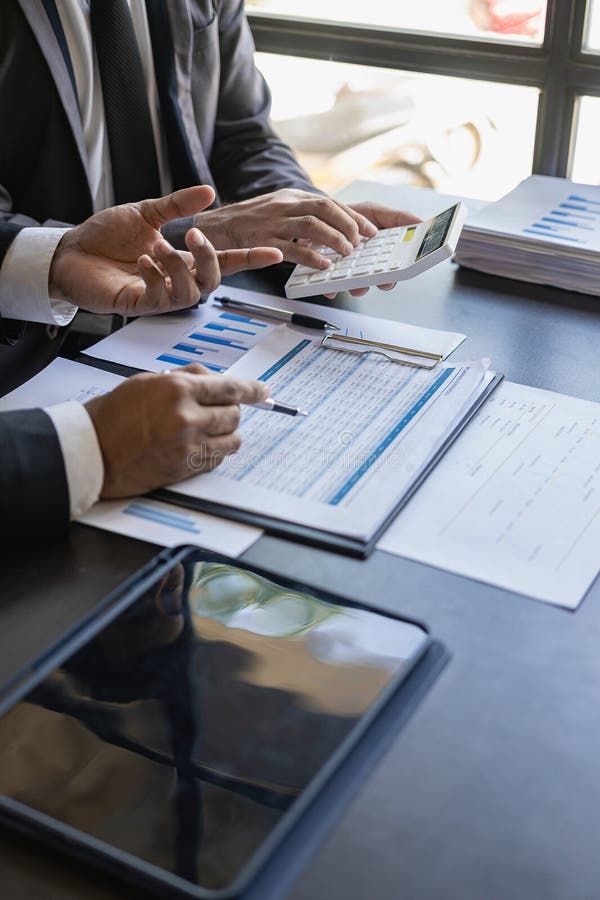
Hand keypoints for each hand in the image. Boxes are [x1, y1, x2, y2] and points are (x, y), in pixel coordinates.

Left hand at [49, 185, 282, 315]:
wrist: (70, 251)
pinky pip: (160, 297)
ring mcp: (157, 295)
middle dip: (209, 259)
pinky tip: (143, 262)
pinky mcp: (137, 305)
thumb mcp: (145, 213)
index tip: (275, 252)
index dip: (248, 259)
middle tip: (193, 235)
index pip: (223, 262)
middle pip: (212, 282)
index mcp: (180, 259)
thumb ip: (177, 205)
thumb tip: (209, 192)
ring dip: (179, 268)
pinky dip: (155, 277)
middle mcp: (174, 280)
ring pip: (190, 294)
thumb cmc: (105, 236)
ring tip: (157, 249)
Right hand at [85, 364, 268, 496]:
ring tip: (208, 429)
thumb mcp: (148, 381)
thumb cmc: (113, 414)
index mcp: (178, 389)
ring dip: (226, 433)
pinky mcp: (185, 468)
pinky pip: (217, 459)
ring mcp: (188, 445)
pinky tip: (197, 445)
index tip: (264, 391)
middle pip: (234, 414)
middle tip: (218, 410)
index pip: (229, 387)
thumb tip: (215, 379)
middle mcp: (187, 417)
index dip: (252, 389)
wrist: (92, 451)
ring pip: (232, 439)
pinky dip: (214, 451)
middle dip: (231, 411)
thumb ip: (185, 378)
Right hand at [195, 189, 420, 297]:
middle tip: (363, 242)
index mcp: (289, 196)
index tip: (371, 231)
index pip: (328, 202)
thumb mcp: (273, 212)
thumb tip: (326, 229)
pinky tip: (324, 265)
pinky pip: (292, 247)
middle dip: (349, 224)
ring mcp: (272, 221)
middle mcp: (283, 204)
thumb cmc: (243, 226)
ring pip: (311, 224)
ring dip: (334, 239)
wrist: (207, 229)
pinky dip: (311, 256)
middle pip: (324, 207)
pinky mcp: (261, 240)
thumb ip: (298, 217)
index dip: (353, 216)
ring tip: (348, 253)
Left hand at [323, 201, 422, 297]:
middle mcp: (368, 267)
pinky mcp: (330, 276)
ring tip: (356, 286)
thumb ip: (398, 217)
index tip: (402, 270)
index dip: (400, 271)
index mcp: (383, 254)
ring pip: (358, 287)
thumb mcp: (375, 211)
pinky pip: (332, 286)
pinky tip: (332, 286)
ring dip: (358, 288)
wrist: (319, 217)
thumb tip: (421, 222)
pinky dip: (332, 287)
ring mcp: (349, 273)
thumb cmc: (350, 217)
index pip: (397, 267)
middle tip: (383, 281)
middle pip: (380, 280)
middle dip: (382, 282)